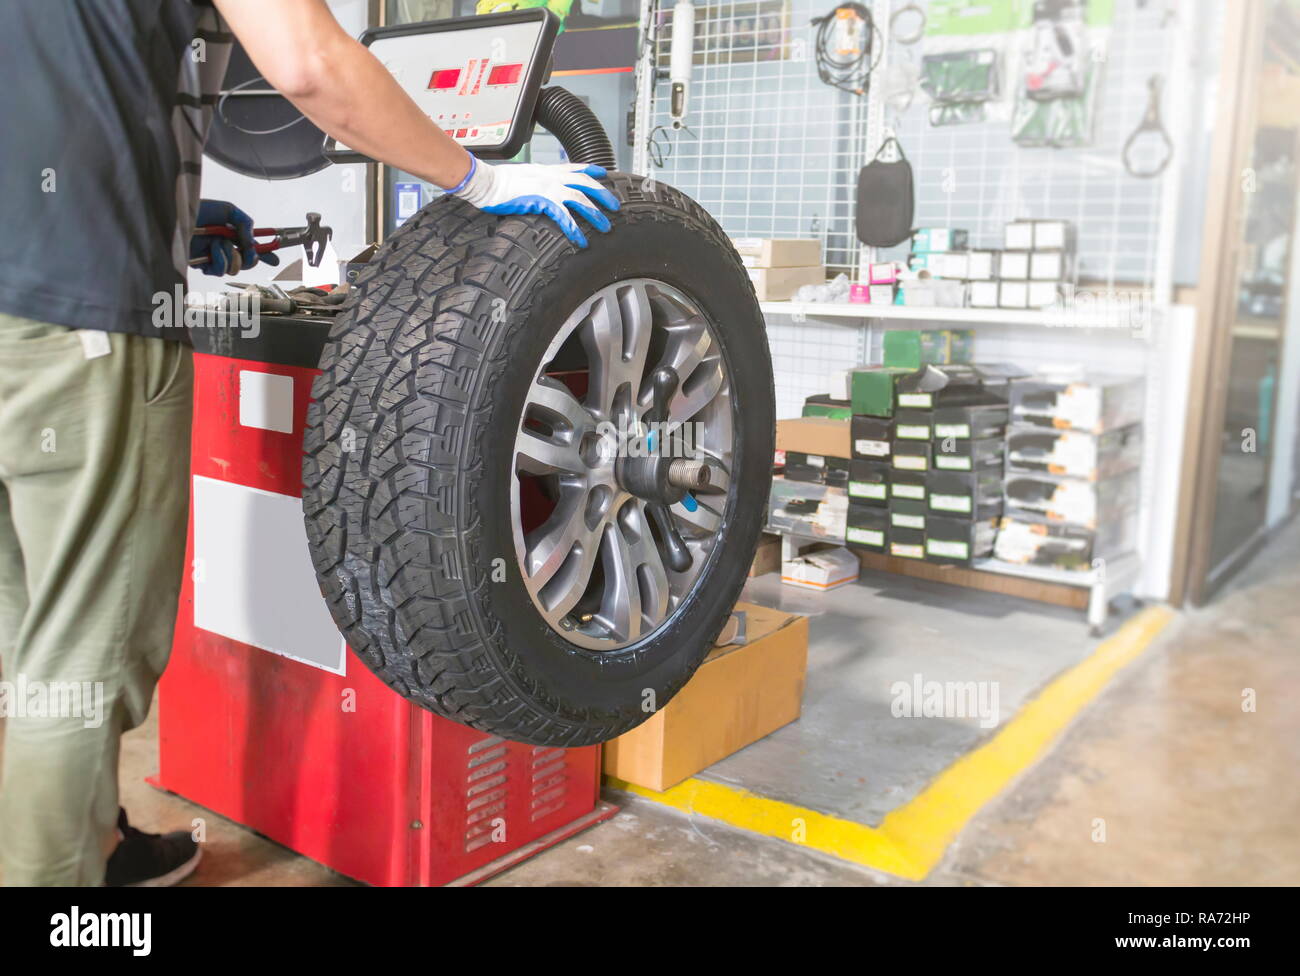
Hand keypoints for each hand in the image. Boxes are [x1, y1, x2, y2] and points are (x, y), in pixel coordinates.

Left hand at [189, 200, 280, 275]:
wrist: (177, 216)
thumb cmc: (198, 209)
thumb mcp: (228, 210)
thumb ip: (246, 224)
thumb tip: (253, 243)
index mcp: (232, 235)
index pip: (252, 248)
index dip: (265, 254)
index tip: (275, 260)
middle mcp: (225, 247)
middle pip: (248, 263)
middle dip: (251, 258)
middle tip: (248, 252)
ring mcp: (215, 258)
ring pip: (236, 268)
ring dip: (230, 254)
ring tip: (217, 242)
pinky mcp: (204, 266)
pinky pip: (221, 270)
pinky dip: (219, 259)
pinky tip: (209, 249)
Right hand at [448, 159, 619, 247]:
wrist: (487, 182)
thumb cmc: (498, 181)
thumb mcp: (523, 176)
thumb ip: (535, 181)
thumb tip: (538, 188)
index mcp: (548, 170)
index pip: (575, 168)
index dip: (591, 171)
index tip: (604, 174)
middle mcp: (552, 177)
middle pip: (586, 183)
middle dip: (603, 195)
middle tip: (615, 206)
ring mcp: (549, 188)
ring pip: (581, 200)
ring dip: (595, 215)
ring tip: (606, 227)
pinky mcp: (542, 201)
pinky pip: (565, 217)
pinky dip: (575, 230)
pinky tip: (581, 241)